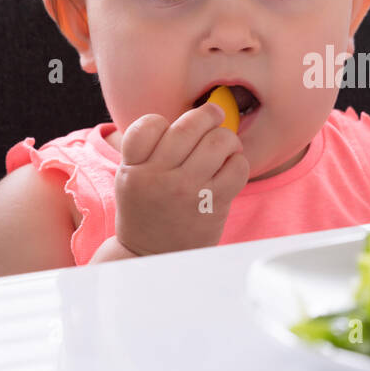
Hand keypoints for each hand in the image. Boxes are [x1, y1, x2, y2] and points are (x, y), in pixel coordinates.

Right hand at [111, 100, 249, 255]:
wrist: (153, 256)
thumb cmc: (146, 210)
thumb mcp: (130, 179)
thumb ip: (149, 149)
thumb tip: (193, 117)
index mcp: (134, 169)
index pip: (148, 125)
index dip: (163, 121)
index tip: (171, 128)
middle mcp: (159, 177)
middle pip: (189, 125)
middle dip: (208, 114)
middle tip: (214, 116)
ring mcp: (188, 190)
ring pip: (218, 141)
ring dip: (227, 137)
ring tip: (225, 144)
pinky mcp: (214, 204)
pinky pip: (237, 167)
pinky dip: (238, 161)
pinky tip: (230, 167)